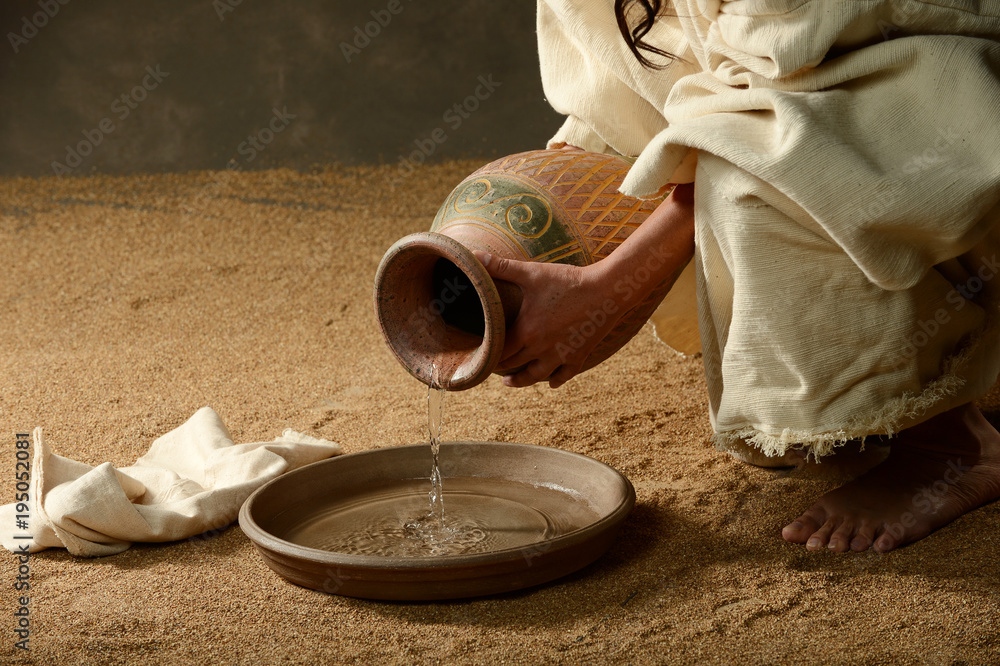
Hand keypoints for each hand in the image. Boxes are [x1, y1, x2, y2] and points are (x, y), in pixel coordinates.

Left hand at [472, 183, 695, 388]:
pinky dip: (554, 381)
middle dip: (500, 367)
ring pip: (535, 376)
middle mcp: (542, 349)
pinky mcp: (579, 357)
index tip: (480, 355)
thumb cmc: (568, 280)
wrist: (607, 290)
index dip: (487, 355)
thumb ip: (501, 267)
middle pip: (514, 365)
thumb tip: (474, 255)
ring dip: (521, 381)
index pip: (499, 351)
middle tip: (490, 366)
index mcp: (526, 331)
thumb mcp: (533, 272)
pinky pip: (564, 376)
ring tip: (510, 381)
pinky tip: (550, 383)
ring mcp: (561, 356)